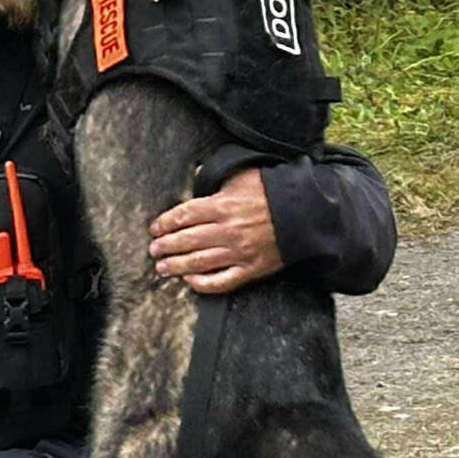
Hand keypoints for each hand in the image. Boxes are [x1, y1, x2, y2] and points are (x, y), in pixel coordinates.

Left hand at [148, 168, 281, 293]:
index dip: (165, 223)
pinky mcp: (251, 269)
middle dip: (166, 246)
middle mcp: (227, 230)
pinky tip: (190, 281)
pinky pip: (223, 281)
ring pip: (199, 263)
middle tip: (153, 250)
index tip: (155, 228)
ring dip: (177, 266)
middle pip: (187, 240)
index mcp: (222, 205)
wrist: (306, 214)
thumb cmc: (272, 192)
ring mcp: (239, 252)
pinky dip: (204, 284)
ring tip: (162, 268)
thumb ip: (216, 177)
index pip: (184, 215)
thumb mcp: (242, 175)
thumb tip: (195, 173)